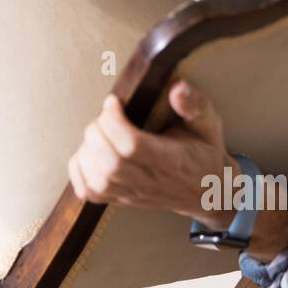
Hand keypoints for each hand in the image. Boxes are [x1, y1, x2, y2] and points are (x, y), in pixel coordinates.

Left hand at [68, 78, 236, 227]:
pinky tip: (90, 153)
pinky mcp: (120, 200)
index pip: (131, 146)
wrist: (207, 191)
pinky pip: (89, 192)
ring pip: (97, 179)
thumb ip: (194, 104)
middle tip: (105, 116)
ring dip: (87, 150)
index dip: (113, 121)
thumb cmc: (203, 153)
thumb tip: (176, 88)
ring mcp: (133, 194)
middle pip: (110, 162)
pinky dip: (80, 170)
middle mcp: (150, 182)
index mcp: (171, 160)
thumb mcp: (208, 123)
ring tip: (99, 133)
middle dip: (97, 131)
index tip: (114, 102)